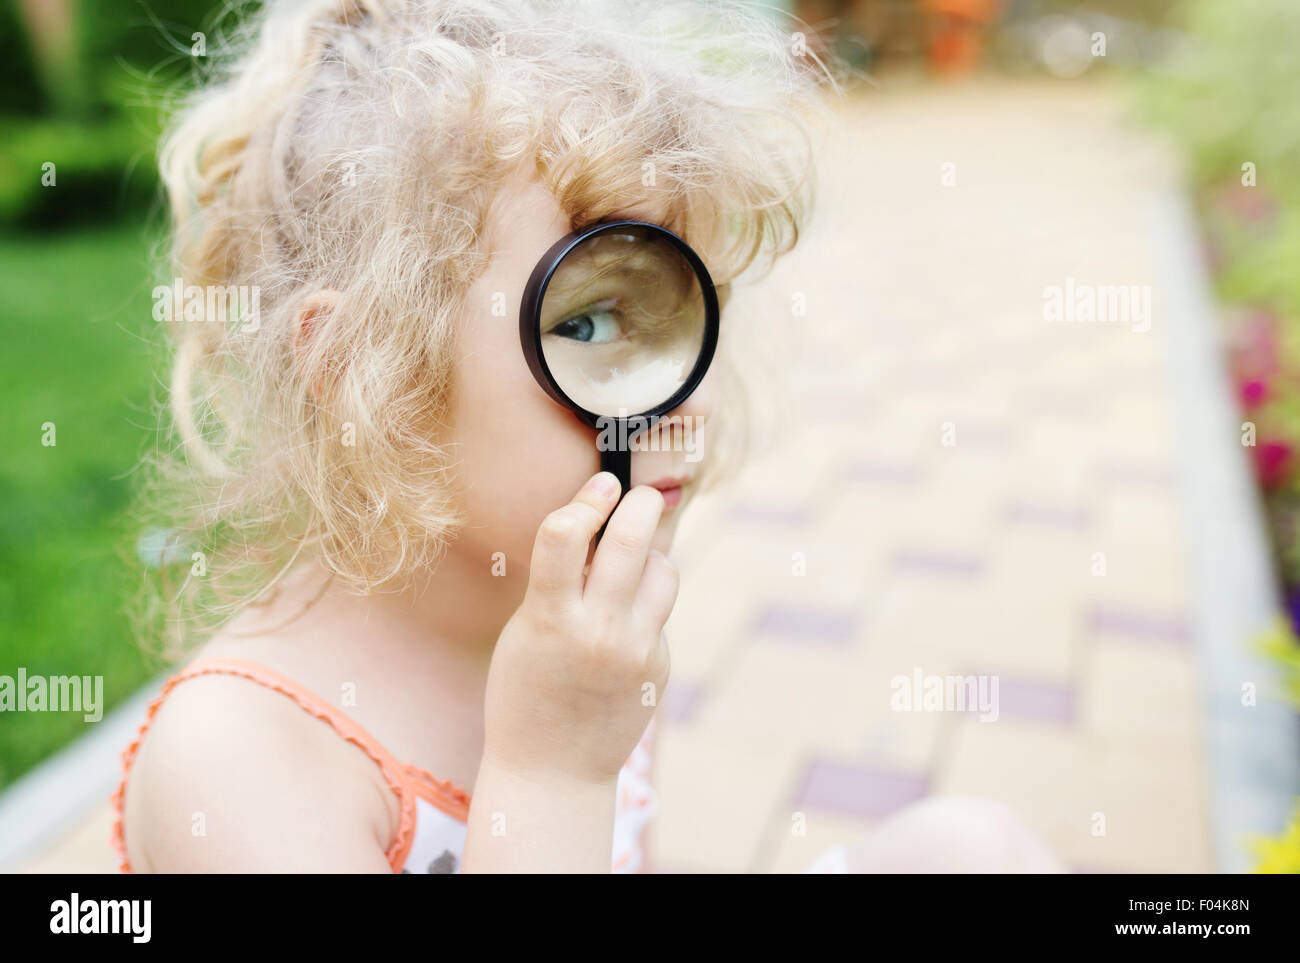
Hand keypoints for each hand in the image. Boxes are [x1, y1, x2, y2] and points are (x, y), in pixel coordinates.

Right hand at [481, 471, 675, 785]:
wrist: (552, 772)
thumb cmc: (526, 690)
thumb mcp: (526, 630)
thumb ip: (561, 582)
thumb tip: (601, 522)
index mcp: (550, 618)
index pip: (564, 534)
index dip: (585, 498)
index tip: (601, 483)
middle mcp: (599, 631)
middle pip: (633, 540)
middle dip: (640, 504)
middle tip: (637, 495)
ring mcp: (635, 650)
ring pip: (664, 572)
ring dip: (651, 555)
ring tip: (631, 562)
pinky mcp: (657, 666)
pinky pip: (659, 614)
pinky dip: (644, 606)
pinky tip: (620, 629)